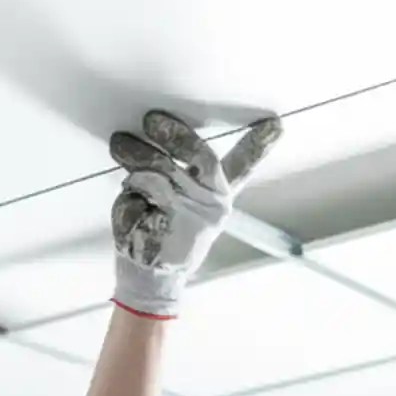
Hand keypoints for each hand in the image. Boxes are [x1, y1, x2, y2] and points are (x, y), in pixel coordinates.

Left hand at [108, 110, 281, 318]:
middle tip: (153, 120)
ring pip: (164, 168)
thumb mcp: (171, 198)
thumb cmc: (156, 231)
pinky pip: (143, 188)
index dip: (258, 145)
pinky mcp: (173, 223)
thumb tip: (154, 131)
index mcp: (217, 195)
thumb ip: (173, 170)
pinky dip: (129, 190)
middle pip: (201, 156)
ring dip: (136, 153)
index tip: (275, 123)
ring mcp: (196, 213)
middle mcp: (213, 203)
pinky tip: (129, 198)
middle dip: (177, 134)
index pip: (242, 166)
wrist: (149, 275)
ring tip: (120, 144)